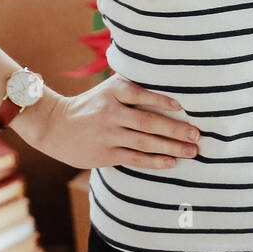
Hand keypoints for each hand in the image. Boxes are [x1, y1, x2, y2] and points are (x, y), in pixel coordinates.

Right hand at [17, 76, 201, 171]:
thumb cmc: (90, 105)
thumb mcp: (107, 89)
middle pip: (148, 122)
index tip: (182, 107)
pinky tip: (171, 163)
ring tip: (192, 151)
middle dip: (176, 129)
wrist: (55, 126)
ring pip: (145, 142)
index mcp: (112, 92)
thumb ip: (131, 88)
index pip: (140, 94)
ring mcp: (108, 135)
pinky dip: (155, 161)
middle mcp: (110, 112)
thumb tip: (168, 91)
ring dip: (172, 148)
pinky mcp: (106, 154)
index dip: (161, 100)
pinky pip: (135, 158)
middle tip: (197, 134)